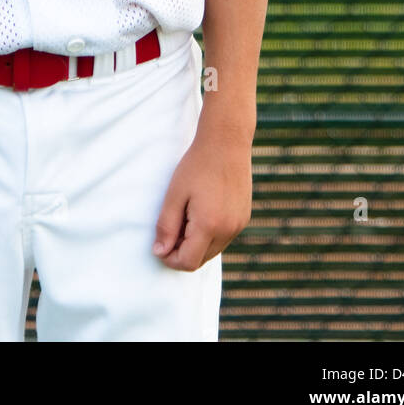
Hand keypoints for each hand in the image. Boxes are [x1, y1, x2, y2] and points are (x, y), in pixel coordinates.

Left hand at [152, 135, 252, 269]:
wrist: (227, 142)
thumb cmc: (197, 165)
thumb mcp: (175, 194)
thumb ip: (166, 226)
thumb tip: (160, 252)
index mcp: (209, 225)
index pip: (188, 262)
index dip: (170, 259)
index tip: (160, 245)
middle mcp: (228, 230)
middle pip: (201, 260)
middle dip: (182, 251)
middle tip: (171, 227)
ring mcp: (238, 225)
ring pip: (213, 251)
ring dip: (196, 244)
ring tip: (186, 215)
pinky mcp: (243, 218)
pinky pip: (223, 238)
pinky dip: (209, 235)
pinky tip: (201, 211)